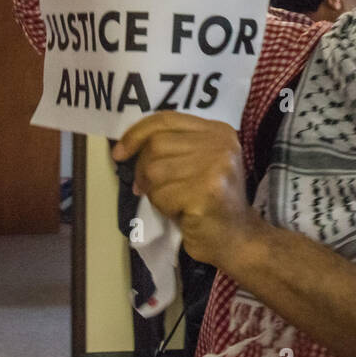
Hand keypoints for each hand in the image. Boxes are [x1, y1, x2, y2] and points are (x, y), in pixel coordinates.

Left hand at [111, 112, 257, 268]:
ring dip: (154, 191)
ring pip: (155, 170)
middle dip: (143, 169)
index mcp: (218, 131)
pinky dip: (162, 207)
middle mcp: (221, 144)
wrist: (235, 237)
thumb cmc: (209, 201)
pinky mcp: (207, 193)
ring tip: (172, 201)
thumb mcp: (198, 164)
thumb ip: (174, 147)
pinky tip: (181, 212)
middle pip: (157, 144)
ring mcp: (216, 167)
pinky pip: (162, 194)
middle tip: (146, 188)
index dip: (136, 134)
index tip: (120, 152)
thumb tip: (127, 148)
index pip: (166, 119)